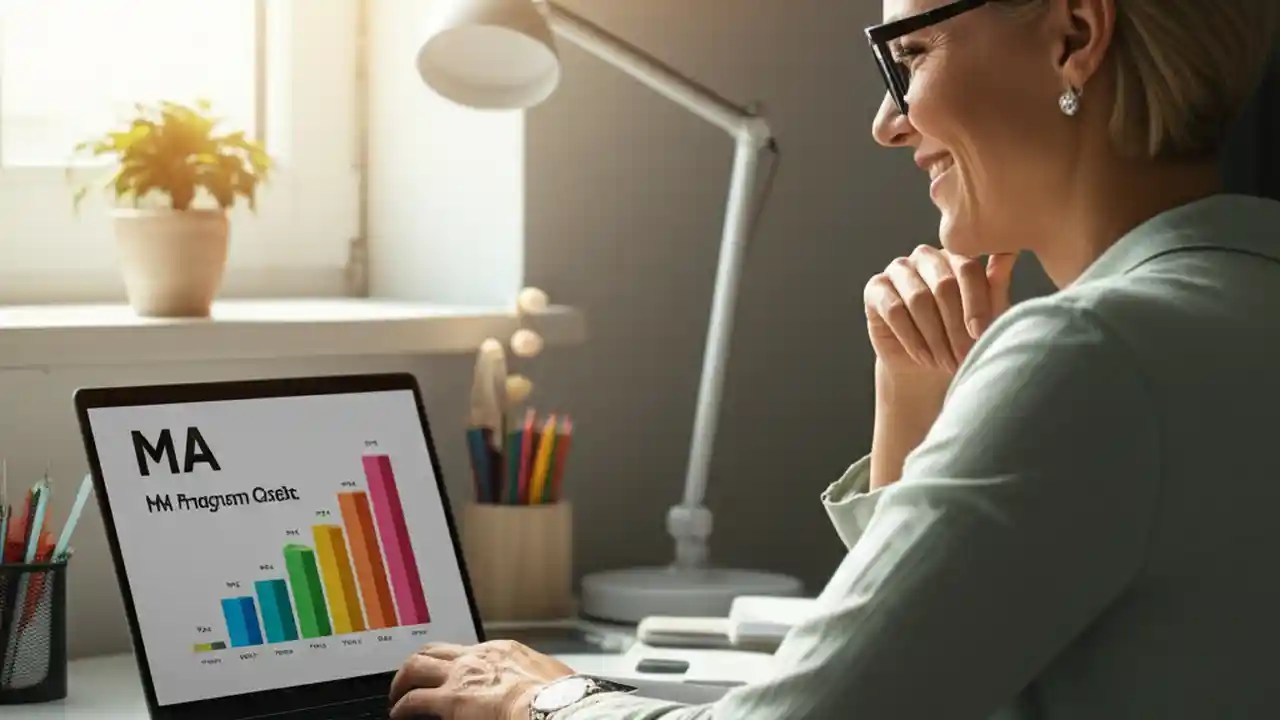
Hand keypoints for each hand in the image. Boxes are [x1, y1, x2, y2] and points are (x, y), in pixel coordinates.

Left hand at [389, 640, 574, 719]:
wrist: (552, 707)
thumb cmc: (559, 698)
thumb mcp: (550, 679)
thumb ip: (535, 679)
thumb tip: (543, 690)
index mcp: (503, 652)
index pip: (469, 652)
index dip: (455, 663)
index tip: (452, 675)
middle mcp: (477, 657)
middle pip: (435, 651)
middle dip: (418, 664)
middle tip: (410, 680)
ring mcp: (461, 676)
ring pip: (416, 667)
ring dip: (403, 682)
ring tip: (398, 697)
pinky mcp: (449, 700)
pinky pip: (413, 702)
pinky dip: (401, 708)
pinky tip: (398, 715)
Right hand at [864, 246, 1017, 376]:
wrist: (928, 366)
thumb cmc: (963, 336)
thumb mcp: (987, 315)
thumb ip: (995, 284)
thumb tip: (1009, 252)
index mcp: (955, 254)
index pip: (967, 269)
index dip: (975, 304)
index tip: (981, 335)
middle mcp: (925, 256)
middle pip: (943, 284)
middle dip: (956, 326)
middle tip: (964, 356)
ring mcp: (898, 269)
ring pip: (918, 299)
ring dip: (935, 337)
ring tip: (946, 362)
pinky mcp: (875, 289)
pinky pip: (894, 310)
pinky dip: (912, 338)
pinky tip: (924, 358)